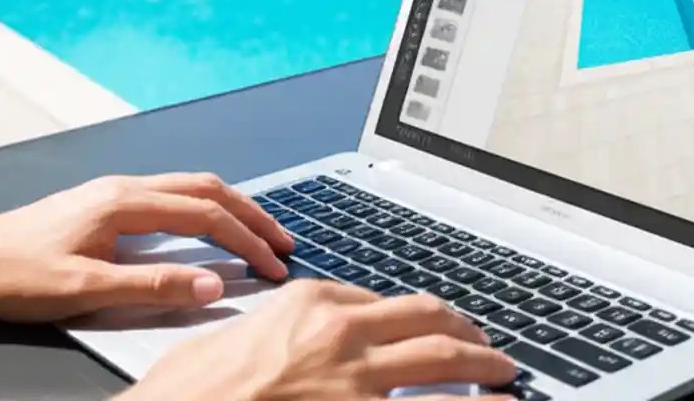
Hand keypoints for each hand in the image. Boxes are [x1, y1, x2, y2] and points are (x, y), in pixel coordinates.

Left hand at [0, 173, 293, 321]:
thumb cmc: (16, 275)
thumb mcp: (85, 291)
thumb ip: (152, 288)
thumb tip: (211, 286)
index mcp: (124, 203)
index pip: (205, 215)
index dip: (245, 240)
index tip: (273, 267)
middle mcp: (125, 188)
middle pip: (207, 189)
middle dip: (251, 215)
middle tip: (282, 244)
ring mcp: (114, 191)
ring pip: (190, 187)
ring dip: (230, 208)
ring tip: (257, 235)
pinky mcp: (105, 203)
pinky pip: (171, 196)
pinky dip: (204, 209)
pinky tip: (207, 230)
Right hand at [119, 280, 516, 400]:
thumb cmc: (187, 392)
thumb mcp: (232, 338)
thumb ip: (279, 329)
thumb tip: (302, 341)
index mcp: (309, 303)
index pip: (380, 302)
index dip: (412, 318)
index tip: (427, 327)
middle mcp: (342, 333)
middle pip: (427, 319)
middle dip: (466, 330)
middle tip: (487, 343)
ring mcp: (357, 380)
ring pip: (444, 359)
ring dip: (485, 365)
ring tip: (507, 374)